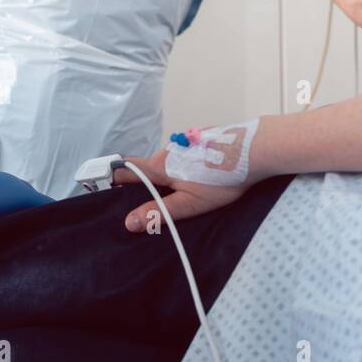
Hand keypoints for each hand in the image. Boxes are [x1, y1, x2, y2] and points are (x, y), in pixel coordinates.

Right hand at [114, 150, 249, 232]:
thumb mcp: (190, 203)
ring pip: (172, 162)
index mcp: (160, 166)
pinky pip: (189, 155)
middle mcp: (170, 149)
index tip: (105, 188)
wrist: (255, 150)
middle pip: (150, 168)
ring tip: (186, 194)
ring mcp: (187, 141)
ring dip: (172, 177)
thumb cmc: (222, 178)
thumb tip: (129, 222)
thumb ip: (159, 212)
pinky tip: (205, 178)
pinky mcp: (204, 139)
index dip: (114, 179)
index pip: (126, 170)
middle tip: (155, 204)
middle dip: (148, 185)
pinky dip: (190, 167)